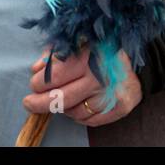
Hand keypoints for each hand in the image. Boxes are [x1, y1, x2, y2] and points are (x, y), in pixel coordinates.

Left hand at [23, 46, 142, 126]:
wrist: (135, 62)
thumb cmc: (99, 51)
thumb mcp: (76, 43)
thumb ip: (54, 54)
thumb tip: (36, 68)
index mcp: (87, 56)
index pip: (54, 77)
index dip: (38, 83)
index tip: (34, 84)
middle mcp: (100, 76)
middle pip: (61, 99)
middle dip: (40, 103)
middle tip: (29, 103)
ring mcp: (111, 94)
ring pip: (74, 112)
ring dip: (62, 108)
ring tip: (60, 99)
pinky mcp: (120, 108)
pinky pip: (90, 121)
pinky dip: (78, 116)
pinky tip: (76, 106)